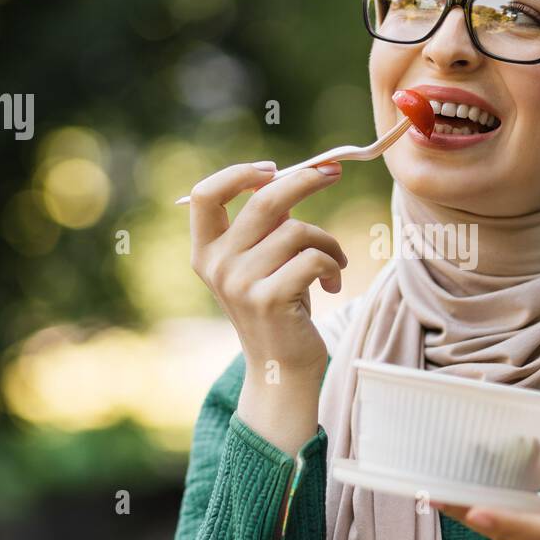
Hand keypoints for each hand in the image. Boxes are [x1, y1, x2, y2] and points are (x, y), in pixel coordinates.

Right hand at [189, 160, 346, 383]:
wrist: (282, 369)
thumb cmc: (279, 307)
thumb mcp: (263, 263)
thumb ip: (268, 225)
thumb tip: (300, 174)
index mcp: (206, 251)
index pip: (205, 195)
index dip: (238, 174)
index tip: (272, 169)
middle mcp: (217, 265)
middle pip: (264, 200)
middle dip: (306, 180)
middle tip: (333, 173)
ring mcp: (240, 283)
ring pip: (298, 230)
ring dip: (327, 242)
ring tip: (334, 262)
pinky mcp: (270, 299)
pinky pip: (314, 258)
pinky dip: (333, 265)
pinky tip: (333, 284)